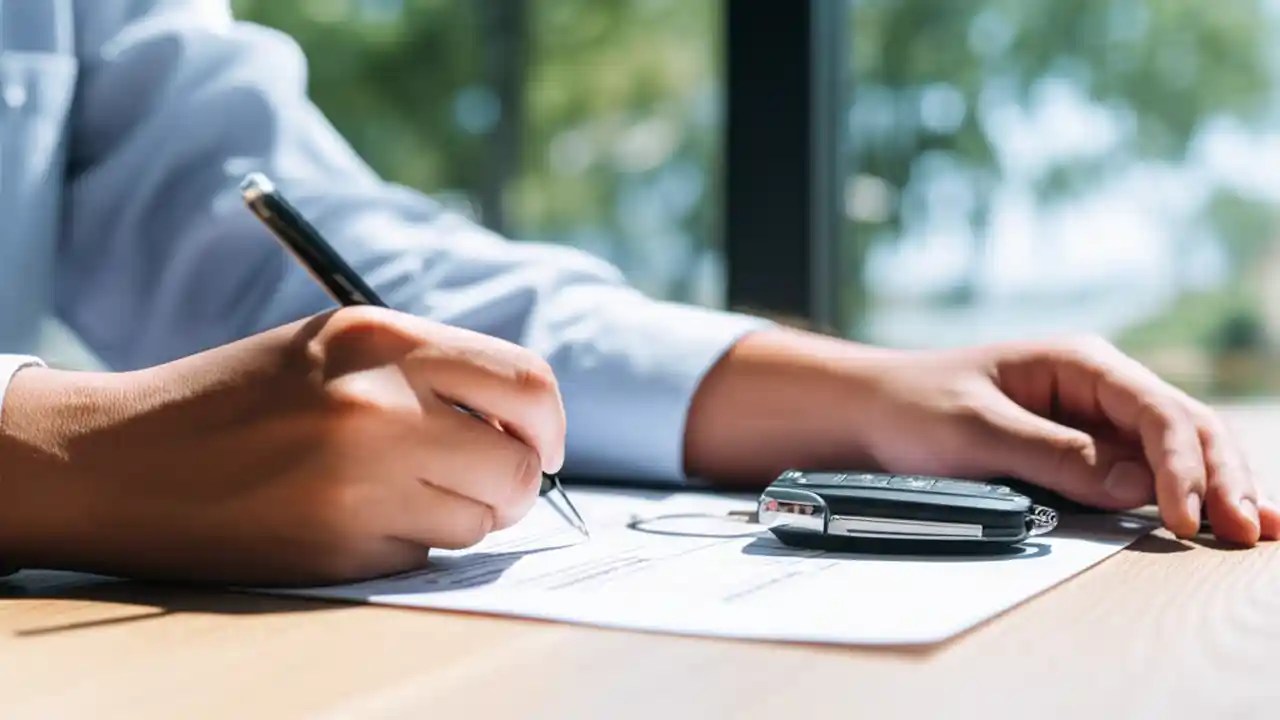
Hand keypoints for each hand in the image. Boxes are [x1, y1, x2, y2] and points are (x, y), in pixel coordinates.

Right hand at [0, 307, 564, 584]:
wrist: (125, 457)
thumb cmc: (239, 396)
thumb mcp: (338, 346)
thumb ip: (433, 372)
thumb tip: (525, 424)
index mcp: (382, 339)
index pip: (527, 384)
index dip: (547, 425)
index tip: (541, 446)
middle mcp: (380, 407)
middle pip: (518, 467)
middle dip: (515, 484)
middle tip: (485, 483)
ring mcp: (360, 483)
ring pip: (479, 521)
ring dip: (458, 514)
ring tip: (394, 491)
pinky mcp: (340, 549)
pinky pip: (424, 555)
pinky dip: (406, 543)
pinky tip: (349, 517)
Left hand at [686, 330, 1279, 545]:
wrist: (868, 412)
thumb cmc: (911, 408)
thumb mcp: (976, 431)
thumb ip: (1055, 456)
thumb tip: (1134, 488)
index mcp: (1077, 362)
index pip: (1153, 410)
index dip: (1179, 466)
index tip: (1184, 518)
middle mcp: (1098, 385)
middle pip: (1183, 426)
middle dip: (1219, 477)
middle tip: (1242, 532)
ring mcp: (1096, 417)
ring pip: (1176, 448)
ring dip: (1216, 486)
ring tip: (1253, 531)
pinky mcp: (1084, 449)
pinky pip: (1144, 470)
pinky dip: (1182, 493)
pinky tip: (1216, 519)